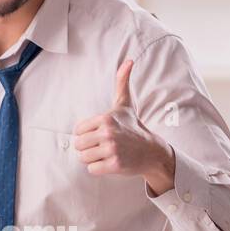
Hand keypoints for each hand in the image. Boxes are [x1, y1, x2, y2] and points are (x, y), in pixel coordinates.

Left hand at [73, 59, 175, 193]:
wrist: (151, 150)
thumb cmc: (133, 127)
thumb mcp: (125, 104)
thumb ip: (122, 82)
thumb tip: (129, 60)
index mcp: (105, 118)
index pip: (78, 131)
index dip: (86, 135)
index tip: (100, 134)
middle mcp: (108, 133)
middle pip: (79, 146)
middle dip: (88, 148)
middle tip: (103, 146)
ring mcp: (111, 150)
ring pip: (84, 158)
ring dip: (93, 159)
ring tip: (107, 154)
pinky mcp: (114, 165)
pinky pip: (92, 170)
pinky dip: (99, 169)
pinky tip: (110, 162)